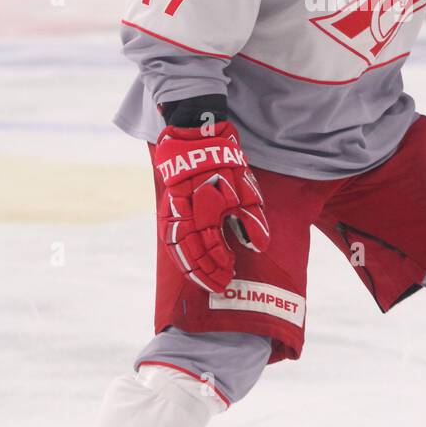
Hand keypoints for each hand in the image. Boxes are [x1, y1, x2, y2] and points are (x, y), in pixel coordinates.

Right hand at [153, 120, 269, 293]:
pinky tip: (188, 264)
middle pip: (193, 253)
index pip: (211, 246)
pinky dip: (179, 255)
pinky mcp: (167, 209)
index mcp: (206, 208)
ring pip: (179, 249)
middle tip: (220, 286)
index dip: (220, 263)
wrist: (196, 140)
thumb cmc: (226, 164)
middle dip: (206, 273)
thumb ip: (252, 219)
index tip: (231, 273)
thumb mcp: (246, 189)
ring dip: (192, 268)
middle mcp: (186, 214)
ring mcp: (173, 212)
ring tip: (205, 281)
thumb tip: (258, 247)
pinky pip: (170, 239)